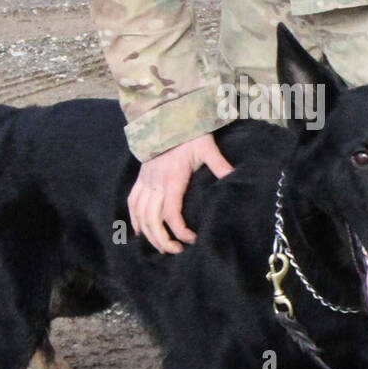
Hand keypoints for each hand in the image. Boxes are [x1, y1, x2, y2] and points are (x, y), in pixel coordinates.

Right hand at [127, 133, 234, 253]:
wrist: (166, 117)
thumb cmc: (189, 133)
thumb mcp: (206, 147)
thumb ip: (219, 164)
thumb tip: (235, 177)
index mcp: (172, 178)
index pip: (171, 212)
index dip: (179, 230)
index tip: (191, 239)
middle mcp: (155, 182)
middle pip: (153, 219)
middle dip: (162, 239)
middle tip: (176, 251)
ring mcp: (145, 181)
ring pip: (140, 214)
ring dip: (148, 234)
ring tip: (161, 247)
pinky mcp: (140, 178)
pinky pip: (132, 202)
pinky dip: (134, 219)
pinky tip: (139, 231)